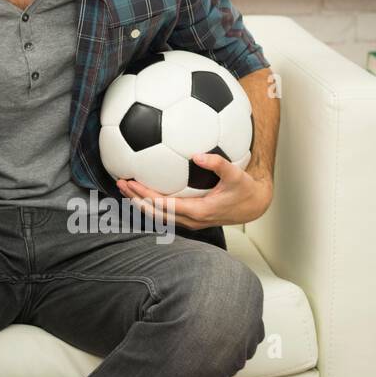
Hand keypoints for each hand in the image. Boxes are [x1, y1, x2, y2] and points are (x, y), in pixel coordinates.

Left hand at [117, 152, 273, 229]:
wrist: (254, 205)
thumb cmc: (245, 189)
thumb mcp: (236, 175)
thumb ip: (218, 164)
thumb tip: (198, 155)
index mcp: (199, 211)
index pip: (165, 205)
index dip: (145, 195)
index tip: (131, 182)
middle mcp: (192, 220)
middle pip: (156, 212)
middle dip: (136, 199)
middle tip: (120, 183)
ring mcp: (191, 221)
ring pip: (159, 215)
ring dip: (141, 202)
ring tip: (125, 188)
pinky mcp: (191, 218)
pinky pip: (166, 213)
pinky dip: (152, 204)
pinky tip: (143, 191)